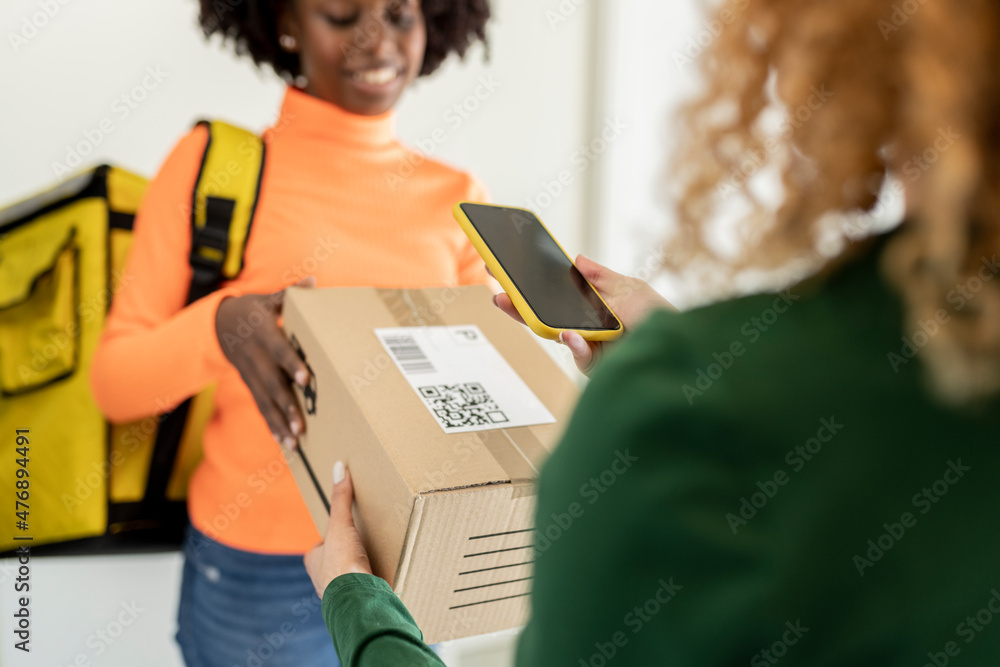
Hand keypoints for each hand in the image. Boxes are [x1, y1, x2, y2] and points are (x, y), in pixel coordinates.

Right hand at [215, 276, 315, 449]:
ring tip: (295, 442)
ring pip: (265, 401)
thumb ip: (289, 294)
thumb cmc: (252, 311)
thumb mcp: (266, 299)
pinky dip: (272, 425)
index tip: (306, 379)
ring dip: (280, 423)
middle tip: (302, 425)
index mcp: (261, 334)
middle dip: (287, 406)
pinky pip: (260, 407)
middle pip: (272, 384)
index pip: (278, 350)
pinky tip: (285, 443)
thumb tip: (312, 282)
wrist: (219, 326)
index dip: (292, 364)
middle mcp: (254, 358)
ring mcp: (250, 375)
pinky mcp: (250, 385)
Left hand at [304, 462, 372, 597]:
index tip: (344, 530)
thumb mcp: (340, 524)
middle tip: (360, 545)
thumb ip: (340, 498)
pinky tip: (380, 578)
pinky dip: (368, 583)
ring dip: (357, 570)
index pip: (319, 545)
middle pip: (333, 560)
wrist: (356, 597)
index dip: (332, 536)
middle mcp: (321, 579)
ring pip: (346, 576)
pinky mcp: (355, 601)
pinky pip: (361, 588)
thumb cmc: (342, 562)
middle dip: (345, 554)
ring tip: (372, 560)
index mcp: (313, 561)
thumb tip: (338, 467)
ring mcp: (338, 593)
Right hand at [492, 255, 672, 374]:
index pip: (553, 296)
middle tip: (499, 295)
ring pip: (556, 337)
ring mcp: (588, 348)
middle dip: (519, 307)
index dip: (530, 287)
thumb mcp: (632, 288)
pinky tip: (570, 335)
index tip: (506, 273)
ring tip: (525, 311)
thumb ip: (601, 276)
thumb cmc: (660, 319)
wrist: (684, 350)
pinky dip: (574, 346)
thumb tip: (576, 259)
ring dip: (540, 323)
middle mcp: (584, 327)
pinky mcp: (596, 367)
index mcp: (590, 307)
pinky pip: (579, 356)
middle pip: (545, 317)